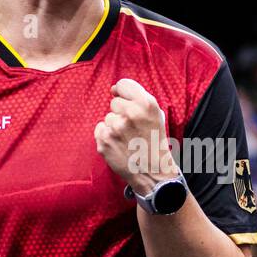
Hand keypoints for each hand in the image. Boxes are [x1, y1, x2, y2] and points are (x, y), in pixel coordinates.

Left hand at [93, 78, 177, 195]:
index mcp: (146, 104)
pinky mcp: (104, 141)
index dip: (123, 92)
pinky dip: (107, 136)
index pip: (123, 84)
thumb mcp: (156, 114)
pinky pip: (100, 129)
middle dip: (121, 112)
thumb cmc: (154, 141)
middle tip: (132, 128)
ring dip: (115, 126)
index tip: (125, 100)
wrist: (153, 171)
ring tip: (127, 139)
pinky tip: (119, 144)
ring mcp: (115, 128)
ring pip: (108, 117)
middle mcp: (130, 114)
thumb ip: (138, 98)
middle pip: (114, 102)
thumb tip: (113, 90)